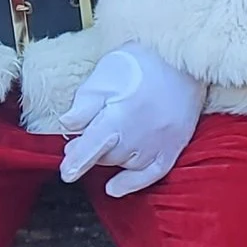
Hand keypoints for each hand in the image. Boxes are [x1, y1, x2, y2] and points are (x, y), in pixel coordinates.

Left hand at [59, 40, 204, 196]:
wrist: (180, 58)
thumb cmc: (139, 63)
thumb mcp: (104, 75)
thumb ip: (84, 104)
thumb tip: (66, 125)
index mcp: (120, 115)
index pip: (93, 146)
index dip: (77, 160)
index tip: (66, 173)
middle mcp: (140, 134)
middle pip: (106, 156)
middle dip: (90, 151)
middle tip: (78, 143)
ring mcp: (159, 143)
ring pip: (125, 164)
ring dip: (110, 158)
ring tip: (103, 144)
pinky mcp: (174, 146)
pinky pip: (152, 174)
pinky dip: (133, 184)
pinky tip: (115, 188)